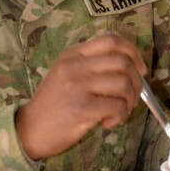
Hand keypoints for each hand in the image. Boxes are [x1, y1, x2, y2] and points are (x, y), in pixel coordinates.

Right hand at [15, 34, 145, 160]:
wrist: (29, 130)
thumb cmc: (53, 104)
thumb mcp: (65, 73)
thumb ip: (90, 64)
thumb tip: (131, 66)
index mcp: (72, 54)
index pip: (111, 40)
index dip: (133, 52)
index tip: (140, 68)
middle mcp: (74, 65)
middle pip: (122, 62)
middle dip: (136, 81)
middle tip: (132, 96)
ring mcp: (77, 85)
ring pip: (123, 83)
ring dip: (130, 100)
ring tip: (120, 111)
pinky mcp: (81, 107)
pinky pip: (117, 106)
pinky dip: (121, 115)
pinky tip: (109, 122)